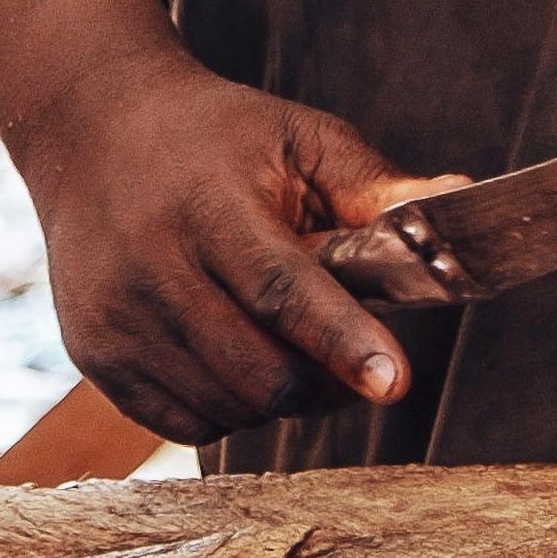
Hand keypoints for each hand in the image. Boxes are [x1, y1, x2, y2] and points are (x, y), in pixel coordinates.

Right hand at [14, 44, 460, 441]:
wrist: (96, 133)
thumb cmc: (220, 137)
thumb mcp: (302, 139)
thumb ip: (376, 186)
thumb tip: (462, 201)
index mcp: (208, 206)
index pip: (281, 290)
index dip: (342, 341)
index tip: (396, 382)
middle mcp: (151, 268)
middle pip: (258, 367)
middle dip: (328, 382)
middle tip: (367, 364)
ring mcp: (115, 320)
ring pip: (226, 406)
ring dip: (284, 401)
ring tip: (301, 351)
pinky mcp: (94, 356)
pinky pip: (184, 423)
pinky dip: (232, 412)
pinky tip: (247, 362)